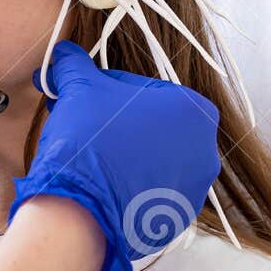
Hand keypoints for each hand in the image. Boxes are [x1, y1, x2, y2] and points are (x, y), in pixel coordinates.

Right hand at [10, 41, 220, 270]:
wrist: (80, 215)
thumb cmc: (88, 144)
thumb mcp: (78, 91)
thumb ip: (74, 65)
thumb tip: (65, 52)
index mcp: (194, 110)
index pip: (141, 89)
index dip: (104, 92)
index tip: (81, 101)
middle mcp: (205, 149)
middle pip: (149, 124)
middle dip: (114, 122)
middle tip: (82, 126)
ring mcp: (194, 188)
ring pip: (150, 158)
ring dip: (121, 153)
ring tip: (88, 157)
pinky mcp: (176, 218)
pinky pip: (149, 189)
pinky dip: (126, 183)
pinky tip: (99, 183)